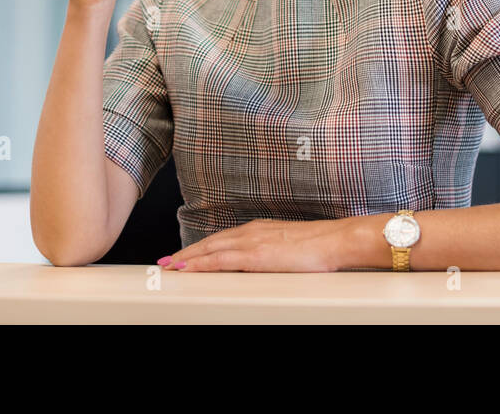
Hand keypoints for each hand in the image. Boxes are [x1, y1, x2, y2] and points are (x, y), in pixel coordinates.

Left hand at [158, 218, 352, 271]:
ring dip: (187, 258)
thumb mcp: (289, 246)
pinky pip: (219, 260)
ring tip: (169, 266)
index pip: (222, 239)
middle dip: (186, 252)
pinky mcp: (254, 255)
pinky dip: (200, 263)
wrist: (333, 240)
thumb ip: (273, 252)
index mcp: (258, 230)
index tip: (186, 254)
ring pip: (209, 250)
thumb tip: (267, 262)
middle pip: (210, 243)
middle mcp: (250, 232)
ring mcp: (251, 242)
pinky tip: (187, 268)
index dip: (201, 247)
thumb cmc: (319, 245)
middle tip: (166, 261)